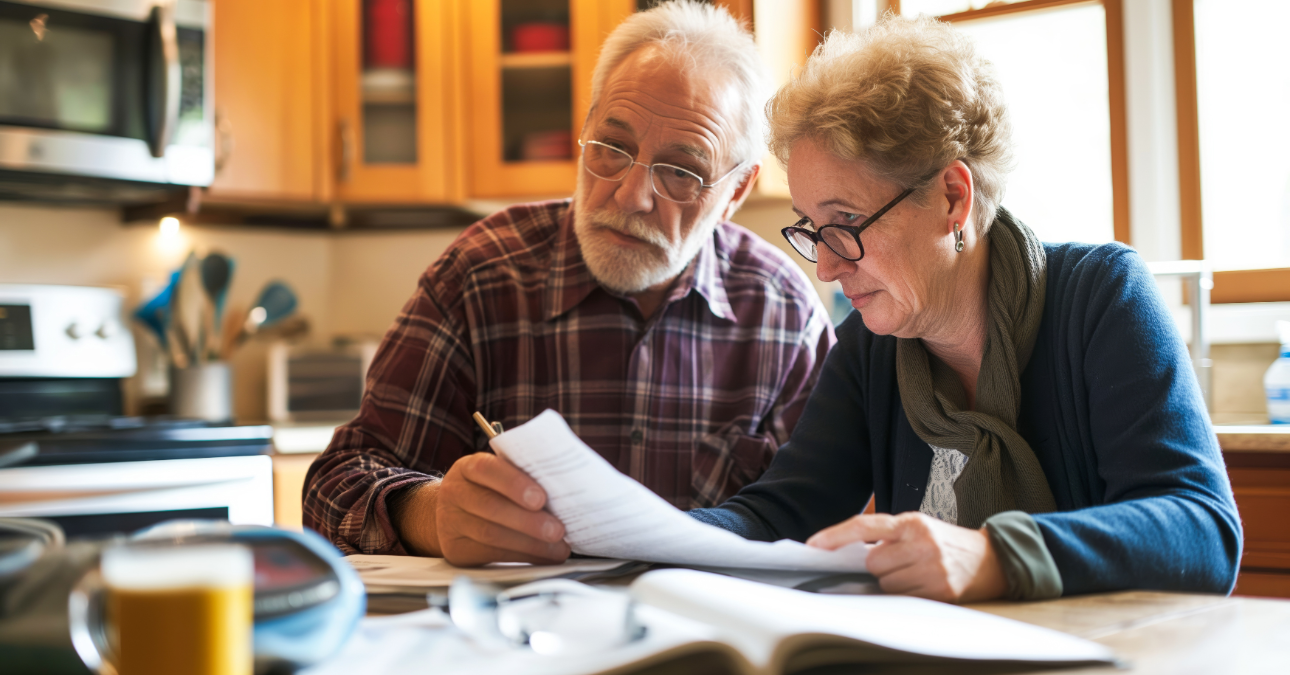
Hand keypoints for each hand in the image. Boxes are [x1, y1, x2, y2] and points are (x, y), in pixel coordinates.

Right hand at [396, 453, 570, 566]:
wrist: (452, 513)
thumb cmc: (489, 490)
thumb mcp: (498, 475)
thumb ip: (523, 475)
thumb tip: (566, 486)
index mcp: (468, 468)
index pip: (487, 469)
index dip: (514, 483)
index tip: (541, 498)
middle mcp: (455, 492)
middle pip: (490, 506)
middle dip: (528, 521)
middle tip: (557, 530)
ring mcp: (450, 523)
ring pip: (491, 535)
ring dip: (530, 543)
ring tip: (558, 547)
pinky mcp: (455, 550)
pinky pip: (490, 555)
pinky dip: (522, 556)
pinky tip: (543, 556)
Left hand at [806, 512, 1005, 602]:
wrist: (992, 559)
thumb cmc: (945, 543)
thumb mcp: (918, 528)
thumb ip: (887, 537)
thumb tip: (847, 556)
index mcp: (911, 522)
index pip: (865, 526)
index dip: (836, 535)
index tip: (813, 545)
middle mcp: (922, 542)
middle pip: (874, 563)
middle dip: (879, 567)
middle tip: (898, 563)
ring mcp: (933, 568)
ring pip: (887, 584)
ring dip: (892, 584)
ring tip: (915, 574)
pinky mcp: (942, 591)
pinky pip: (904, 599)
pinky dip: (906, 595)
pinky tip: (923, 585)